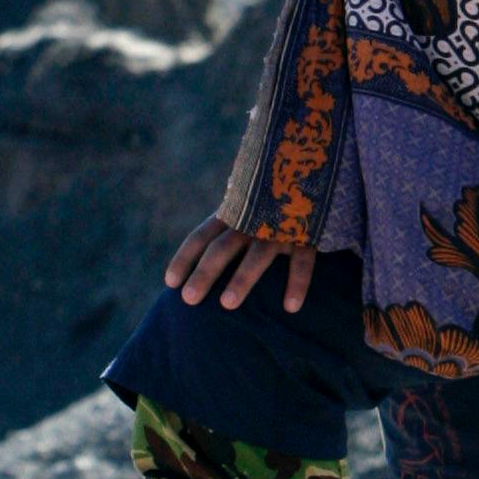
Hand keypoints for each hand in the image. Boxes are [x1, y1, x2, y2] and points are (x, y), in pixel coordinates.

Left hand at [166, 215, 316, 314]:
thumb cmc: (270, 201)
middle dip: (204, 273)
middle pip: (222, 248)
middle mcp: (251, 220)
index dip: (185, 258)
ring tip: (227, 305)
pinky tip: (290, 308)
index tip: (170, 283)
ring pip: (257, 255)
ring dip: (242, 279)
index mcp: (231, 214)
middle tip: (188, 299)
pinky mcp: (307, 234)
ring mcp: (278, 227)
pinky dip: (297, 283)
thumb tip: (202, 265)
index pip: (201, 237)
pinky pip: (302, 261)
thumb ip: (227, 229)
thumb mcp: (244, 207)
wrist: (308, 170)